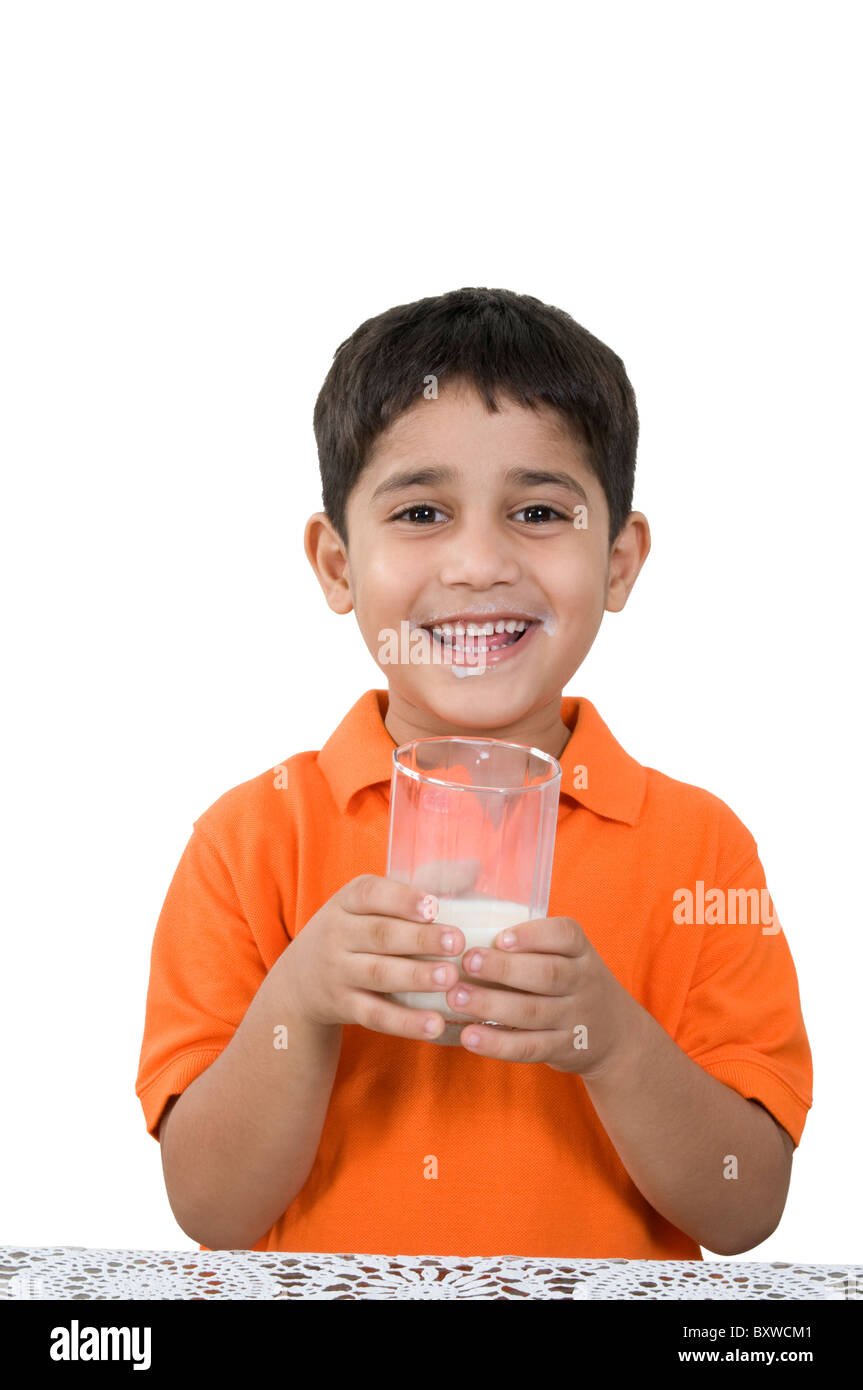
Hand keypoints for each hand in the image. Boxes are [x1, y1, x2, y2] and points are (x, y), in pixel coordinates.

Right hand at [277, 875, 463, 1039]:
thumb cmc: (355, 932)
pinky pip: (376, 1015)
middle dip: (420, 938)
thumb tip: (473, 867)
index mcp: (347, 902)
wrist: (300, 982)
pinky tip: (435, 1024)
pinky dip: (406, 1022)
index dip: (402, 899)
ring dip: (416, 976)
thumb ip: (419, 885)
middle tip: (457, 942)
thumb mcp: (370, 904)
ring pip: (378, 974)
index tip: (434, 906)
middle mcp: (337, 934)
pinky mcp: (344, 1007)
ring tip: (451, 978)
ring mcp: (338, 973)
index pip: (370, 894)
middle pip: (380, 934)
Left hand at [442, 916, 645, 1074]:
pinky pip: (530, 1047)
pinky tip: (470, 1036)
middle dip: (504, 968)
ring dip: (491, 1005)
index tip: (499, 937)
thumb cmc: (571, 982)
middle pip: (546, 974)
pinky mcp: (563, 1049)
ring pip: (533, 1012)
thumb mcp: (568, 955)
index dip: (531, 935)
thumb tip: (467, 915)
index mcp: (580, 950)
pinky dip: (498, 1044)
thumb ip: (531, 941)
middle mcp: (582, 982)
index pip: (564, 935)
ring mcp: (575, 1018)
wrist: (615, 1034)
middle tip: (467, 961)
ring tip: (456, 997)